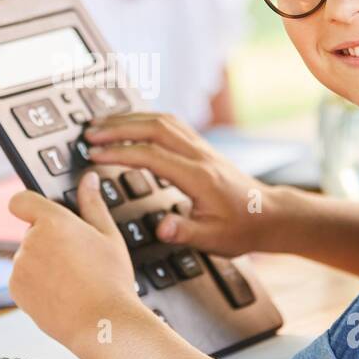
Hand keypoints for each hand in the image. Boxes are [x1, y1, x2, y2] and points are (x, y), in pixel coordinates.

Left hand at [7, 170, 150, 349]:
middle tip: (77, 259)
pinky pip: (23, 279)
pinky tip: (61, 294)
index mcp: (53, 221)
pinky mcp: (15, 289)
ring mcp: (20, 266)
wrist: (102, 324)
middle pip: (32, 232)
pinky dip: (36, 284)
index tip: (41, 215)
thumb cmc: (110, 281)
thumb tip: (88, 179)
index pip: (21, 200)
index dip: (30, 206)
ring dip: (43, 264)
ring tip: (72, 281)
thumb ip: (93, 204)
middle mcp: (31, 241)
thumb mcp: (109, 236)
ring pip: (29, 257)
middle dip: (49, 241)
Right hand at [84, 112, 273, 257]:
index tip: (94, 154)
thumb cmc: (242, 228)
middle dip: (118, 127)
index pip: (152, 155)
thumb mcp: (214, 239)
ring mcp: (201, 148)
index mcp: (199, 177)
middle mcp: (199, 155)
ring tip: (102, 124)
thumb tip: (161, 228)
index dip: (120, 152)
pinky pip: (171, 123)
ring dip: (130, 118)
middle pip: (154, 128)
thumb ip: (185, 232)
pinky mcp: (201, 148)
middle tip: (89, 132)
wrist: (269, 215)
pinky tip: (130, 124)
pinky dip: (146, 119)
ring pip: (162, 120)